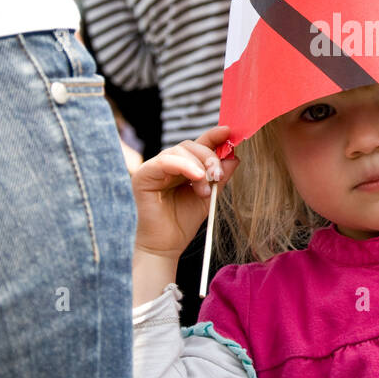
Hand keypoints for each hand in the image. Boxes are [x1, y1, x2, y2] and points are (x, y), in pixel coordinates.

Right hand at [132, 125, 239, 260]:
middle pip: (190, 145)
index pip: (198, 144)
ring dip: (199, 166)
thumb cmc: (184, 221)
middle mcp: (168, 163)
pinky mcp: (143, 175)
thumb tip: (234, 156)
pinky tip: (196, 177)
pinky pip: (165, 161)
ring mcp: (154, 167)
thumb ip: (220, 176)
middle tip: (218, 175)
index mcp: (182, 165)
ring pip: (180, 150)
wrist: (166, 245)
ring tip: (205, 189)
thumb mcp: (209, 195)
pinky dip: (184, 165)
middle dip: (209, 157)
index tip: (228, 132)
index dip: (213, 136)